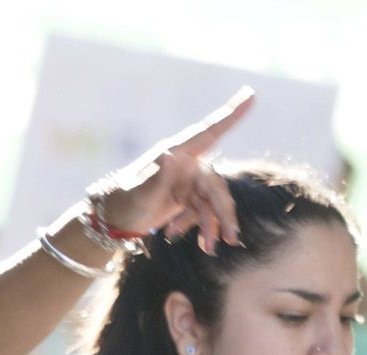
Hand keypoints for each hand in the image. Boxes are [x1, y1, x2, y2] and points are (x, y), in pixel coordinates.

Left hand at [94, 88, 255, 254]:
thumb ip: (158, 177)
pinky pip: (203, 212)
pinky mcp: (188, 198)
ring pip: (212, 203)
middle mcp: (186, 164)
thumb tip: (172, 156)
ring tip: (210, 249)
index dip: (231, 114)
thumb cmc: (125, 200)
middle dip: (224, 213)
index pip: (209, 132)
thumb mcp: (141, 192)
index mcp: (177, 154)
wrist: (115, 219)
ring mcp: (189, 182)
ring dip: (213, 226)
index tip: (251, 94)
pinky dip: (199, 227)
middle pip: (215, 186)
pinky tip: (187, 239)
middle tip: (232, 237)